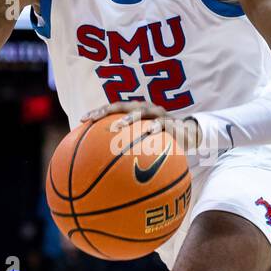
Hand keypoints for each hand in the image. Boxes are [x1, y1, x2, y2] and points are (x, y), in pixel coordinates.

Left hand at [79, 101, 200, 152]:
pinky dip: (155, 128)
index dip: (97, 112)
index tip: (81, 120)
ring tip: (117, 126)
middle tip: (94, 120)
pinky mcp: (172, 123)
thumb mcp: (143, 142)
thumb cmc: (161, 140)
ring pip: (141, 112)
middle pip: (123, 106)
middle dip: (107, 111)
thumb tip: (101, 164)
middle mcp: (145, 109)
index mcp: (136, 111)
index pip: (113, 108)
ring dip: (129, 118)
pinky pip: (162, 125)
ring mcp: (159, 114)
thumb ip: (126, 147)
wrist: (189, 135)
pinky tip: (149, 134)